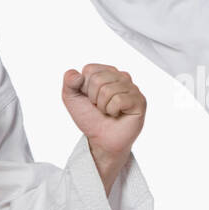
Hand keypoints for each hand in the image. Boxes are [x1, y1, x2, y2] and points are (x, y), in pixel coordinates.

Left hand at [61, 63, 145, 177]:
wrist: (101, 140)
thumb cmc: (90, 118)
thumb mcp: (72, 98)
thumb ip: (69, 82)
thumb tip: (77, 74)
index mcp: (106, 72)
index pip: (90, 69)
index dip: (84, 87)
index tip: (90, 98)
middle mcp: (121, 77)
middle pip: (98, 79)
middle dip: (93, 98)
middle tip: (99, 107)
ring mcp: (132, 88)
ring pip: (108, 90)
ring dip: (103, 106)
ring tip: (108, 111)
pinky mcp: (139, 101)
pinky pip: (119, 100)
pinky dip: (112, 111)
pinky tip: (117, 114)